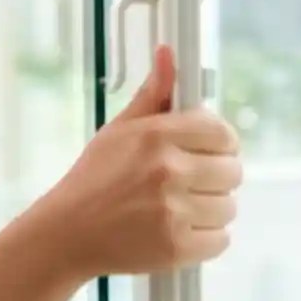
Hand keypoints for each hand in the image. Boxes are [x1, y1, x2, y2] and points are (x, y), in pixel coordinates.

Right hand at [31, 46, 241, 278]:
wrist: (67, 233)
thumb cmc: (94, 177)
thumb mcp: (119, 129)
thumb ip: (153, 94)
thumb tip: (169, 52)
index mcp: (156, 136)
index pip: (222, 132)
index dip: (219, 143)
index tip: (206, 151)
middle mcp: (169, 171)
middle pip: (232, 171)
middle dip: (216, 177)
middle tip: (189, 182)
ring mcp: (174, 212)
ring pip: (229, 208)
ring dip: (211, 209)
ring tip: (181, 208)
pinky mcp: (177, 248)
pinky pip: (221, 240)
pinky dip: (206, 238)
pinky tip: (180, 230)